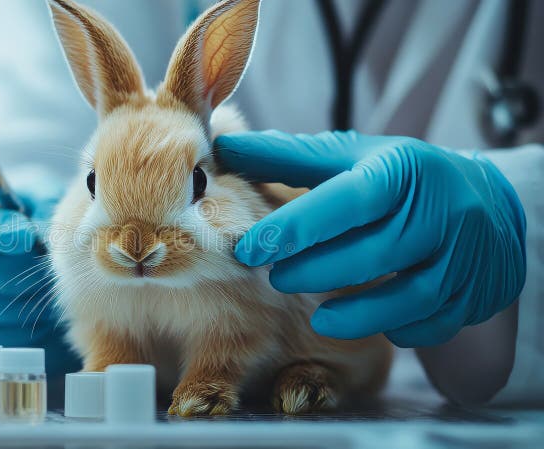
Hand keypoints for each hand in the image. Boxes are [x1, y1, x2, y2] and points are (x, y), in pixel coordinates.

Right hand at [0, 186, 79, 375]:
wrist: (23, 251)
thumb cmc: (29, 216)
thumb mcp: (37, 197)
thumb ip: (44, 205)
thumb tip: (47, 234)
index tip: (29, 237)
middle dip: (28, 272)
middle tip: (58, 267)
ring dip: (34, 301)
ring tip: (57, 288)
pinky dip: (29, 329)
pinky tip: (46, 312)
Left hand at [215, 130, 525, 346]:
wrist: (491, 200)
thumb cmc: (402, 177)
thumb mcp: (352, 157)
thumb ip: (287, 156)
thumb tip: (223, 146)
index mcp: (402, 169)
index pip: (345, 201)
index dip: (293, 229)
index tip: (247, 250)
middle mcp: (441, 210)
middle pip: (373, 253)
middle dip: (314, 271)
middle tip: (276, 279)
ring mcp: (465, 255)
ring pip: (408, 297)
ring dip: (356, 315)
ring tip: (318, 319)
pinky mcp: (478, 293)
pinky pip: (432, 323)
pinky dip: (398, 328)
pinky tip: (371, 323)